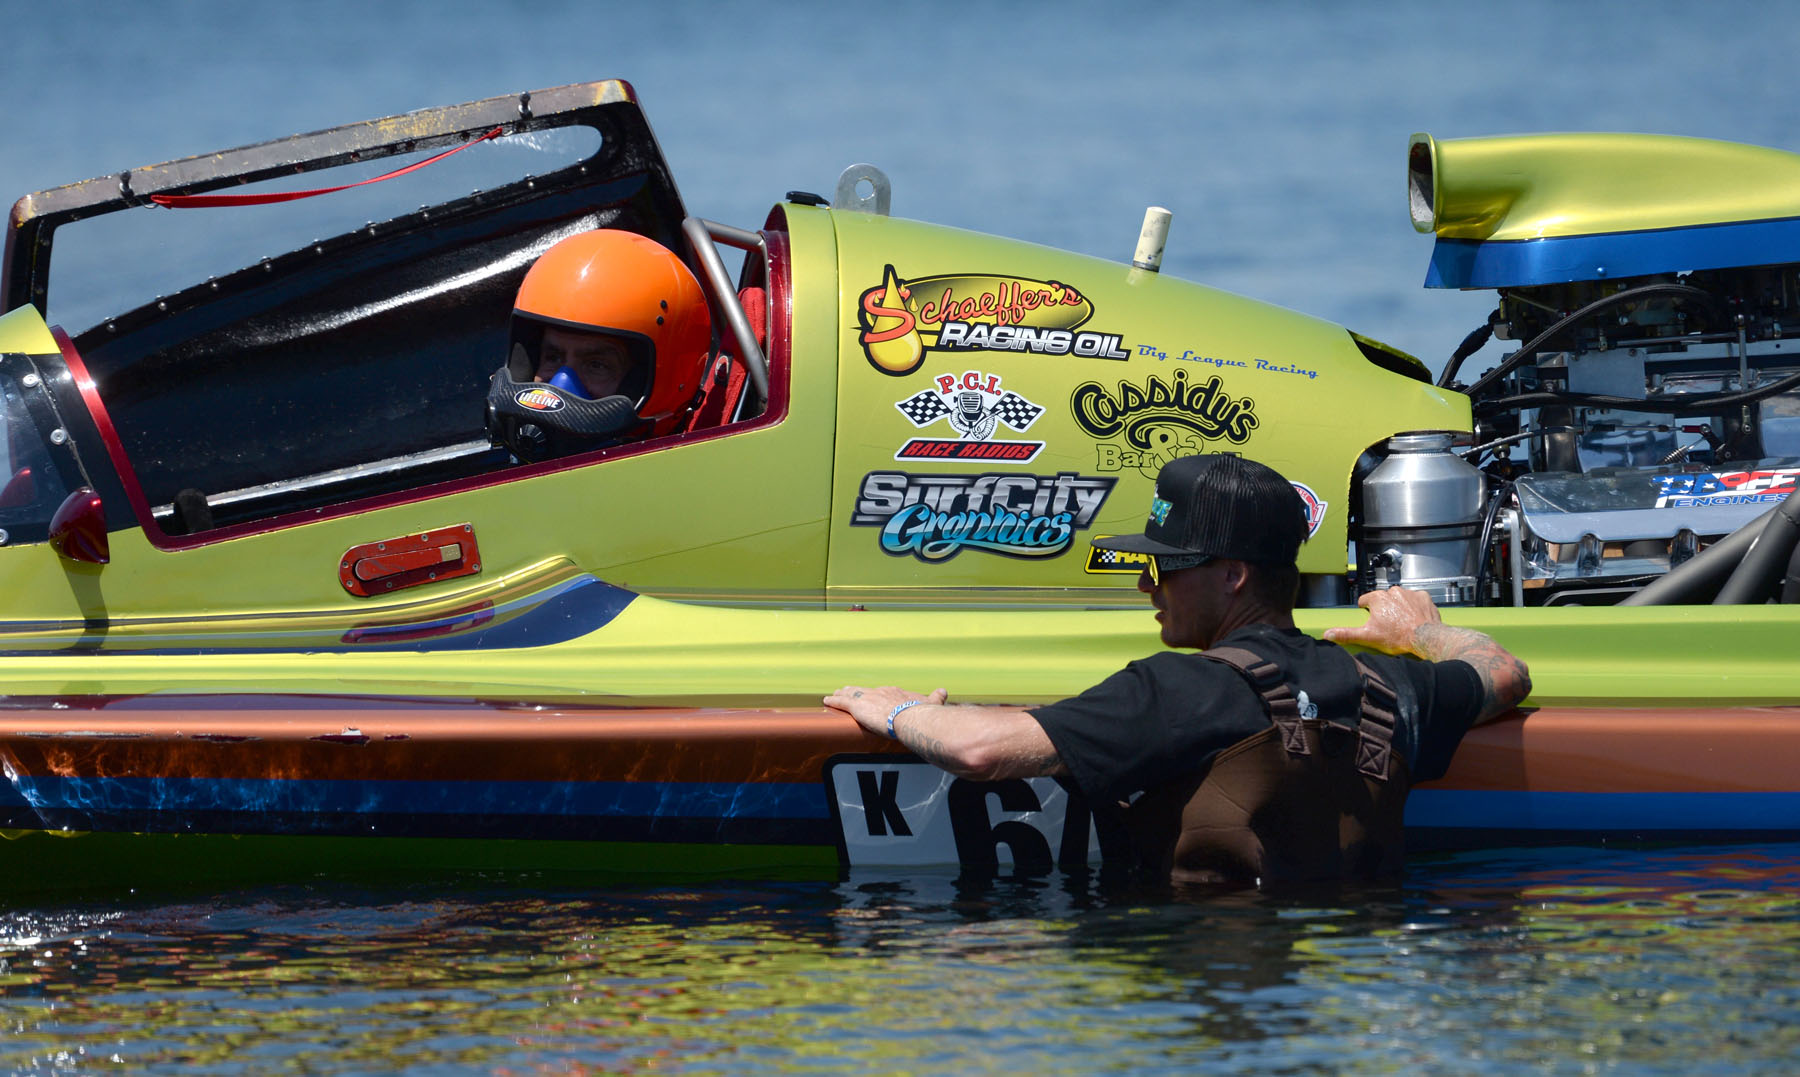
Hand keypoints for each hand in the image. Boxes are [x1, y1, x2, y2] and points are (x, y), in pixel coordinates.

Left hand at [824, 685, 948, 738]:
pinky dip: (833, 701)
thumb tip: (944, 691)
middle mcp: (880, 692)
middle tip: (847, 691)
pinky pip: (841, 702)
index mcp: (895, 692)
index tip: (872, 695)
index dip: (876, 694)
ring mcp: (868, 698)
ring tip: (835, 694)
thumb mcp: (930, 703)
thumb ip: (936, 697)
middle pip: (864, 690)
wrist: (912, 717)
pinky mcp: (857, 707)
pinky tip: (825, 700)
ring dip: (842, 694)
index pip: (882, 692)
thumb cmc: (922, 713)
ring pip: (851, 694)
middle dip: (855, 691)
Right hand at [1323, 586, 1440, 655]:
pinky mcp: (1424, 597)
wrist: (1425, 638)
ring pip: (1400, 598)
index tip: (1372, 621)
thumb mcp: (1368, 636)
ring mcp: (1410, 593)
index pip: (1365, 601)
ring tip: (1402, 622)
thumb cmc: (1398, 636)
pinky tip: (1414, 618)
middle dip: (1384, 609)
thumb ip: (1347, 634)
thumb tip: (1328, 634)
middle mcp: (1393, 591)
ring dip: (1399, 607)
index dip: (1367, 611)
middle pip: (1383, 599)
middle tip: (1388, 625)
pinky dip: (1415, 607)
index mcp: (1378, 598)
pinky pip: (1416, 599)